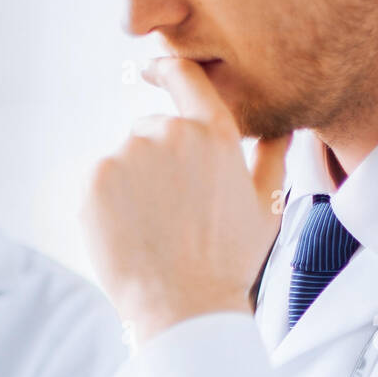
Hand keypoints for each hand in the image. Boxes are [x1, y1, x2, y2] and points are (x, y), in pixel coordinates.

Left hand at [83, 57, 290, 341]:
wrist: (184, 308)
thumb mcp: (266, 208)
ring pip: (122, 159)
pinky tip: (128, 235)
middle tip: (170, 214)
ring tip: (151, 230)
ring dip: (130, 186)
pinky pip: (97, 182)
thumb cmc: (228, 264)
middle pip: (150, 130)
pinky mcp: (95, 179)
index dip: (168, 70)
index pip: (187, 79)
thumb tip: (281, 128)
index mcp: (215, 134)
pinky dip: (105, 205)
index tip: (153, 68)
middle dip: (155, 162)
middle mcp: (171, 134)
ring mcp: (128, 154)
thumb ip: (272, 158)